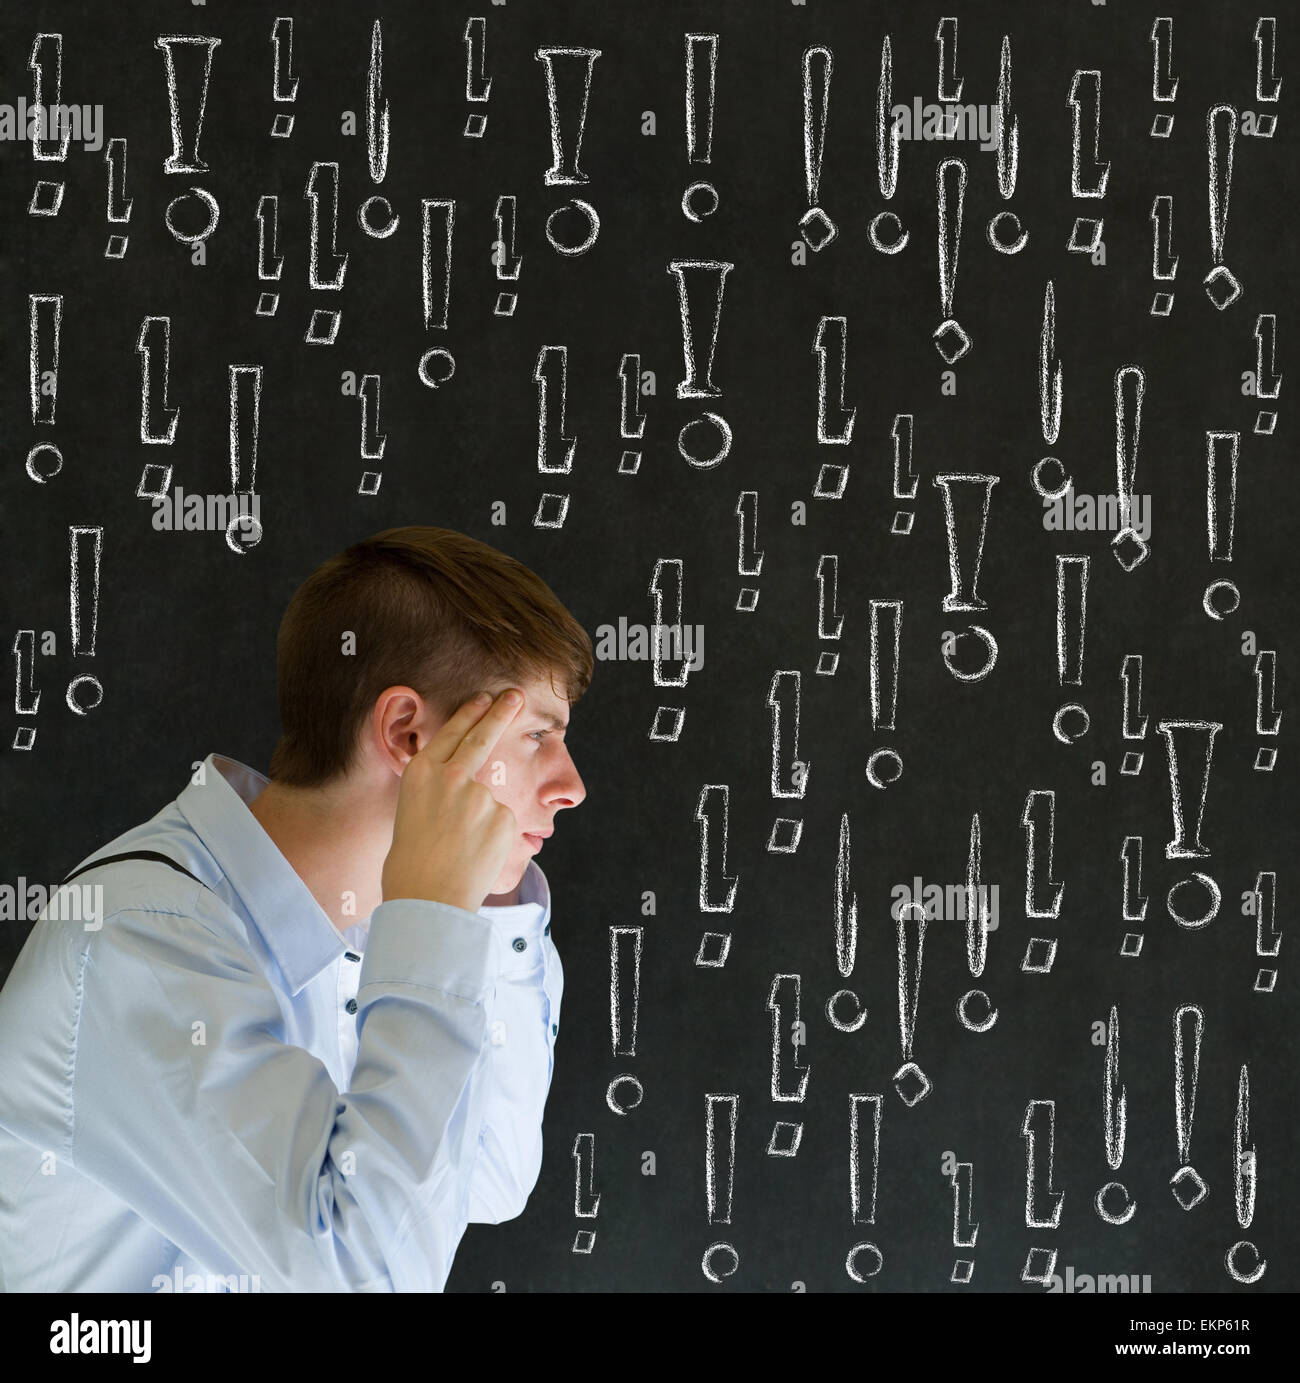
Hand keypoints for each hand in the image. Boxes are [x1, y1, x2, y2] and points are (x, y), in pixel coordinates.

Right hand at [381, 689, 522, 912]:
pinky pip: (502, 824)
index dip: (469, 715)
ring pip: (489, 801)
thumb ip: (437, 794)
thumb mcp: (411, 814)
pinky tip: (475, 856)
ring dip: (481, 823)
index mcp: (420, 774)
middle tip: (516, 695)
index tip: (484, 699)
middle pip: (481, 737)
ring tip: (459, 851)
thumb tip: (462, 790)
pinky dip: (492, 839)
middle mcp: (451, 776)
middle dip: (501, 712)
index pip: (450, 735)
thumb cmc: (410, 866)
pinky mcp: (504, 816)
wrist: (428, 900)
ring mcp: (480, 794)